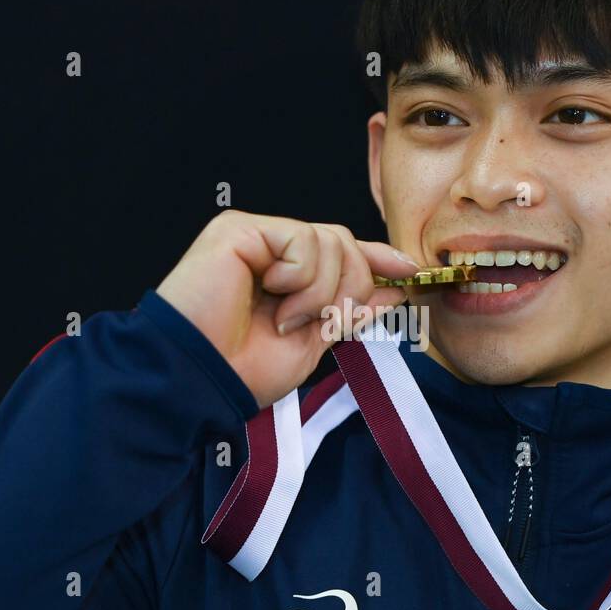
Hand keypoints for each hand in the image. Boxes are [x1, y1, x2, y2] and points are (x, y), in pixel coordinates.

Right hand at [157, 210, 421, 408]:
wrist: (200, 379)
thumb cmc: (242, 369)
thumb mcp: (312, 342)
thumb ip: (349, 309)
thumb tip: (394, 287)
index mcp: (286, 275)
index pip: (341, 252)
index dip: (377, 258)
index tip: (410, 271)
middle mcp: (271, 250)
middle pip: (344, 243)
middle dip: (349, 287)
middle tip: (319, 322)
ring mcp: (255, 237)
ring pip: (331, 241)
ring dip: (320, 292)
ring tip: (284, 318)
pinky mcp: (240, 230)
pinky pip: (303, 240)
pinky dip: (300, 278)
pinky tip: (271, 296)